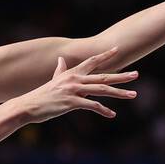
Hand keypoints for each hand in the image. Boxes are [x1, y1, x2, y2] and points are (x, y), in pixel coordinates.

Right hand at [16, 48, 137, 123]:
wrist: (28, 106)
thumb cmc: (41, 95)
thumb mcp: (53, 80)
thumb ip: (60, 70)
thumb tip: (61, 59)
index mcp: (72, 73)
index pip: (92, 61)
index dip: (105, 55)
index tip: (117, 49)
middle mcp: (75, 79)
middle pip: (103, 76)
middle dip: (121, 76)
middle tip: (136, 75)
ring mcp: (73, 90)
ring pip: (102, 89)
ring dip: (119, 93)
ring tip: (133, 94)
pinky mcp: (71, 103)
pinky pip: (92, 106)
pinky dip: (104, 110)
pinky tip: (112, 114)